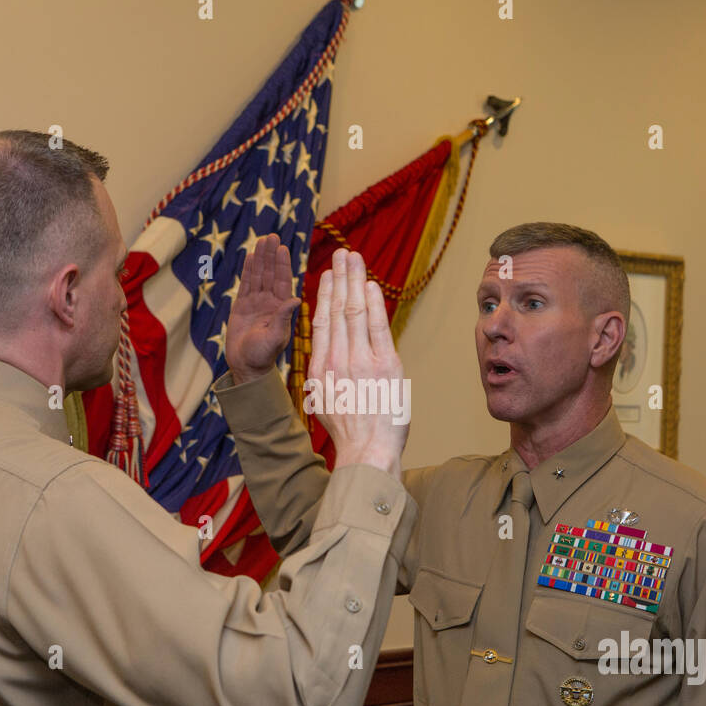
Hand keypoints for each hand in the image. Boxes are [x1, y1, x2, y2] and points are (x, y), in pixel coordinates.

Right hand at [226, 233, 299, 384]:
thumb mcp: (276, 337)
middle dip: (271, 255)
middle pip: (270, 273)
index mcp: (281, 308)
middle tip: (271, 235)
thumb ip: (283, 317)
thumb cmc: (263, 356)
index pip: (282, 281)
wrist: (246, 366)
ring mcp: (256, 303)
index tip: (282, 246)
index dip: (282, 263)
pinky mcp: (242, 307)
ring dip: (260, 258)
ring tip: (261, 240)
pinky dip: (248, 271)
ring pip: (258, 276)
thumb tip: (295, 298)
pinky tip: (250, 257)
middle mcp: (270, 303)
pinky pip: (246, 284)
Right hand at [309, 248, 408, 476]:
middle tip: (342, 254)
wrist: (367, 451)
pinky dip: (374, 304)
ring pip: (355, 312)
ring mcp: (361, 360)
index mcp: (320, 369)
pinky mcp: (385, 365)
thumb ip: (324, 373)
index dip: (323, 295)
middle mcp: (337, 360)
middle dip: (339, 278)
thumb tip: (327, 354)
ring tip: (354, 259)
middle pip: (337, 309)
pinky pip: (378, 327)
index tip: (325, 276)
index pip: (320, 323)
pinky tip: (370, 285)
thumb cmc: (348, 431)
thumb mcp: (323, 401)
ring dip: (354, 281)